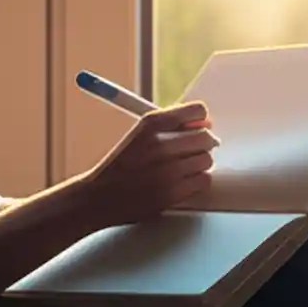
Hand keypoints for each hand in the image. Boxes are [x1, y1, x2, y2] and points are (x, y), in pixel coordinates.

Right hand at [78, 101, 218, 227]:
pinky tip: (180, 183)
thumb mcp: (141, 134)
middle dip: (202, 146)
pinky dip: (196, 182)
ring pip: (207, 160)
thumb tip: (207, 123)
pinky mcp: (172, 192)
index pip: (197, 111)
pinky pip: (203, 180)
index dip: (200, 121)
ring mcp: (167, 169)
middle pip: (206, 137)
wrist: (99, 195)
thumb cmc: (122, 165)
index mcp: (152, 123)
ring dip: (198, 166)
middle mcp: (161, 143)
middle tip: (188, 154)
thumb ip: (172, 126)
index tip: (196, 129)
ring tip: (180, 170)